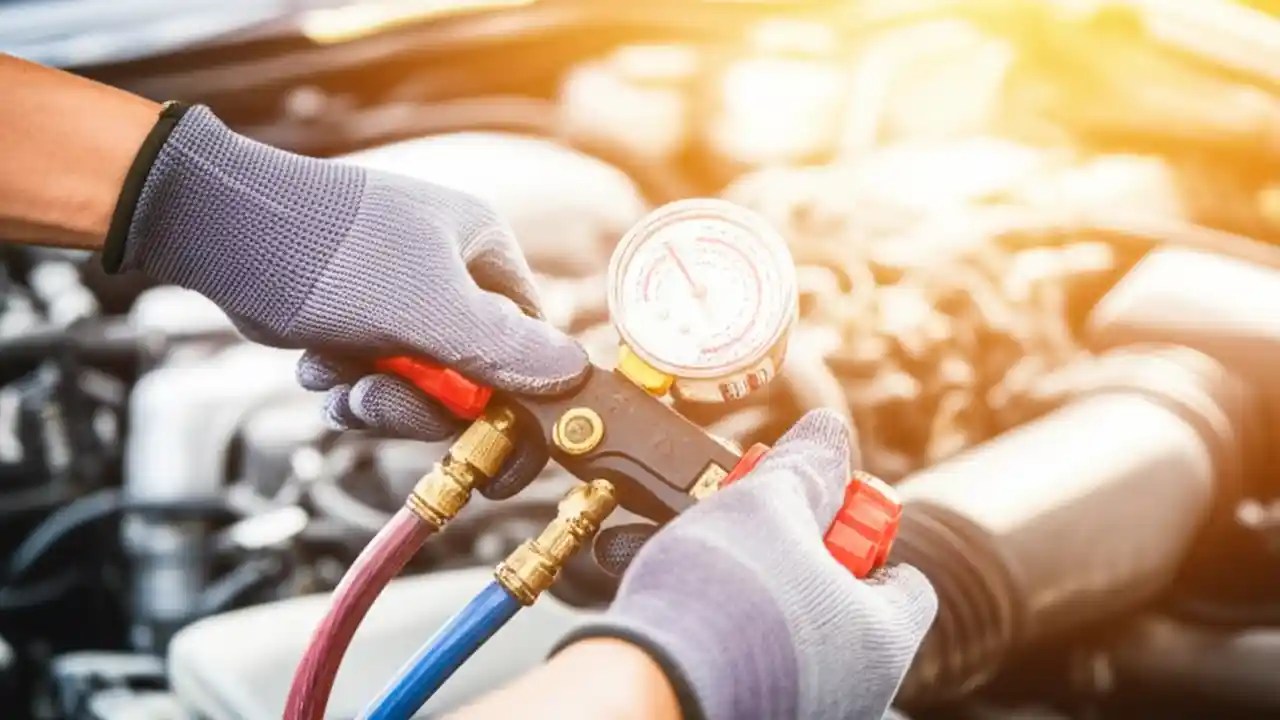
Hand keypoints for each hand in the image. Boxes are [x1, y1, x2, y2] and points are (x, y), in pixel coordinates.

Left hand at [116, 106, 587, 496]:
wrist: (221, 231)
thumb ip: (502, 348)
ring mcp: (400, 292)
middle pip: (469, 374)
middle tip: (381, 400)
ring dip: (377, 398)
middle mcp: (449, 269)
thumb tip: (573, 375)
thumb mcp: (428, 310)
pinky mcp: (357, 314)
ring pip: (417, 383)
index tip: (503, 459)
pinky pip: (375, 374)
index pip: (531, 342)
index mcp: (482, 250)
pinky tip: (319, 364)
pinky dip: (347, 383)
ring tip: (341, 380)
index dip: (518, 404)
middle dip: (421, 403)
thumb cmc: (328, 254)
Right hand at [560, 410, 936, 719]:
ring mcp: (808, 708)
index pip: (904, 577)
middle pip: (842, 601)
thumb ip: (805, 465)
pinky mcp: (755, 716)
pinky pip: (756, 663)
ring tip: (715, 566)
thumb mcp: (765, 504)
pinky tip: (695, 609)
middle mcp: (859, 688)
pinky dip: (732, 634)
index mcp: (883, 637)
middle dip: (796, 560)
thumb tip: (826, 434)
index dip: (858, 534)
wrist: (644, 684)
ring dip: (760, 593)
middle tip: (755, 535)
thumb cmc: (716, 604)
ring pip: (794, 633)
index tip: (814, 515)